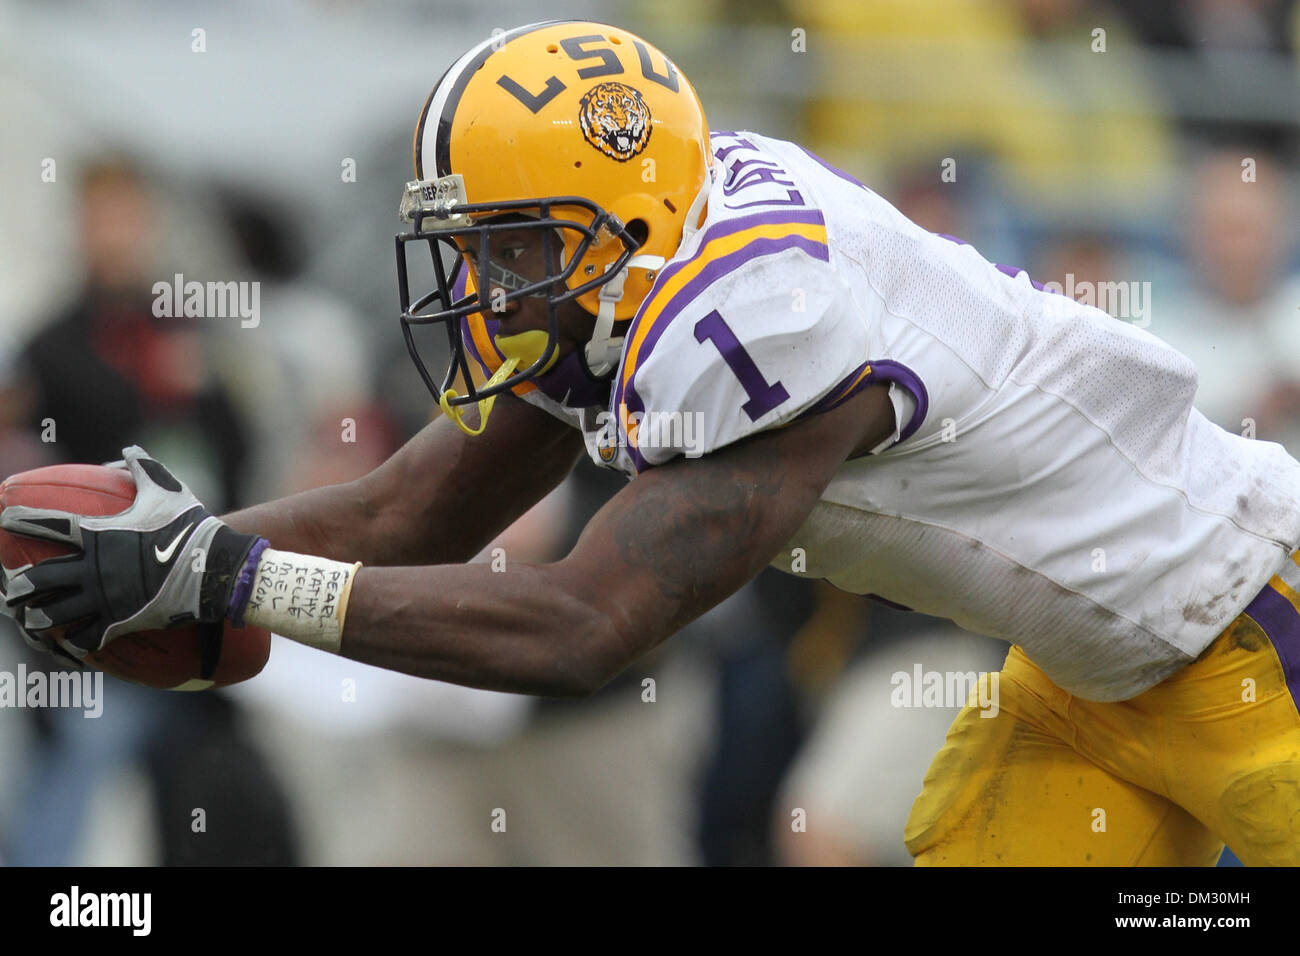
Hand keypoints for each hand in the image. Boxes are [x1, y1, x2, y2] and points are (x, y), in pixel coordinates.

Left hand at [0, 446, 264, 657]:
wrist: (216, 568)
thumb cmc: (192, 526)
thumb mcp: (168, 489)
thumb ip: (143, 467)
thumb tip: (127, 448)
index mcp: (99, 534)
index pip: (46, 525)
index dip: (19, 520)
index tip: (3, 519)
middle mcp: (94, 568)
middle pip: (38, 580)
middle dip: (16, 585)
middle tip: (10, 587)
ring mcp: (105, 598)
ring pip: (53, 615)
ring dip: (36, 618)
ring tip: (28, 620)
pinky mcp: (121, 622)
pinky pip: (85, 638)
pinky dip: (72, 642)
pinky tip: (67, 645)